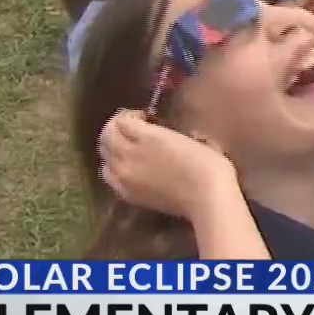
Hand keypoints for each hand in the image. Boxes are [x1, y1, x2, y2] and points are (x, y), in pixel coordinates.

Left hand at [98, 109, 236, 220]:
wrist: (207, 199)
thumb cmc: (209, 165)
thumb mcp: (191, 137)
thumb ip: (167, 133)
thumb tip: (162, 133)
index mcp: (148, 136)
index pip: (122, 120)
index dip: (131, 115)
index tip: (144, 117)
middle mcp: (130, 154)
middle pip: (107, 135)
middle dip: (116, 128)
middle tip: (130, 129)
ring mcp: (125, 175)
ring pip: (104, 155)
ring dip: (111, 147)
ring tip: (125, 147)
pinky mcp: (126, 192)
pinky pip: (107, 175)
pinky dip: (111, 166)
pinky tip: (124, 166)